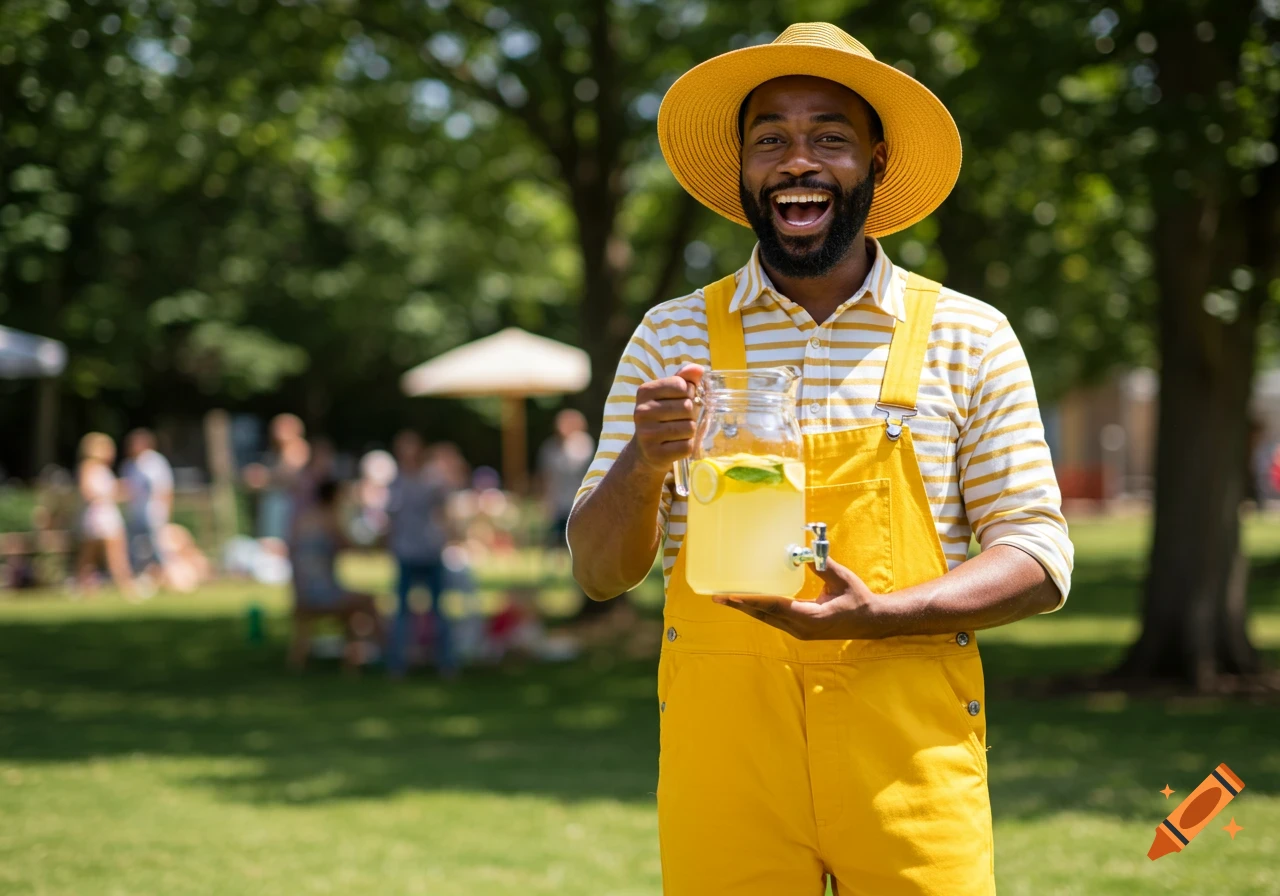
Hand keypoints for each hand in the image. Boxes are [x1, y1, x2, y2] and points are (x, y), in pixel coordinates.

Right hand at [631, 363, 703, 472]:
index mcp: (644, 392)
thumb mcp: (669, 395)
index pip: (681, 385)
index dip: (688, 393)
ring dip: (689, 431)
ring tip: (677, 433)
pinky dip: (687, 446)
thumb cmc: (662, 417)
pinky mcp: (656, 454)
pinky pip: (687, 446)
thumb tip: (698, 369)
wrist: (645, 451)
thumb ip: (684, 379)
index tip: (679, 400)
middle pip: (687, 407)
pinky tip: (675, 445)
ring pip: (689, 427)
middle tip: (678, 420)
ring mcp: (647, 434)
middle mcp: (642, 411)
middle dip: (690, 414)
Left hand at [711, 558, 885, 639]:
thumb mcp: (842, 579)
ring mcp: (800, 632)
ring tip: (726, 599)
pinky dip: (759, 610)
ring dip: (746, 609)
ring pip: (767, 619)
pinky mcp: (800, 630)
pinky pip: (774, 620)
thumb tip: (804, 552)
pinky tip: (747, 602)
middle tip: (717, 597)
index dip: (752, 600)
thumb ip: (823, 566)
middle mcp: (802, 628)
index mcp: (812, 617)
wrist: (870, 622)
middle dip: (740, 605)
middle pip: (764, 615)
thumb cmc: (858, 599)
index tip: (732, 596)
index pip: (775, 607)